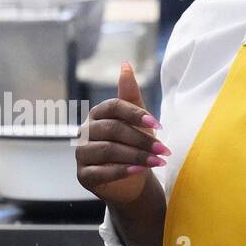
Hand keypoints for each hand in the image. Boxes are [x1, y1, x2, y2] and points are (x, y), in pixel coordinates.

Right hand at [75, 62, 167, 204]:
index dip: (136, 114)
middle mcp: (85, 131)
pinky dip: (122, 171)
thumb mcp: (137, 120)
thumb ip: (130, 95)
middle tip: (164, 150)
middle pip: (113, 130)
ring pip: (108, 150)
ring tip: (158, 162)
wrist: (132, 180)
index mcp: (97, 114)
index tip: (160, 125)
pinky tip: (140, 171)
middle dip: (141, 140)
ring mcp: (81, 153)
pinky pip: (100, 171)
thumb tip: (125, 64)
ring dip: (136, 156)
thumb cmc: (134, 145)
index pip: (114, 107)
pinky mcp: (83, 175)